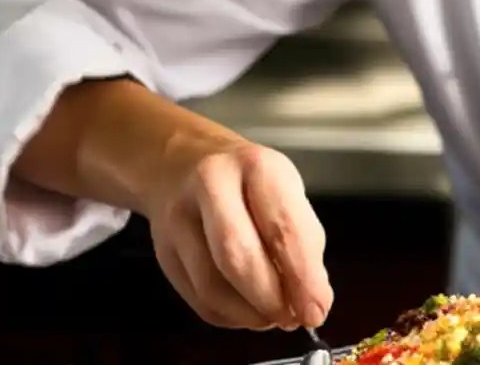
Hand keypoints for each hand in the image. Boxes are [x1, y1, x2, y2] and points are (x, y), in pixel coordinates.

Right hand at [143, 140, 333, 330]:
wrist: (182, 161)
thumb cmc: (249, 182)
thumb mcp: (286, 192)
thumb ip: (303, 242)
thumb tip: (314, 299)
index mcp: (257, 167)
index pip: (282, 228)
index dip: (302, 277)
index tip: (317, 310)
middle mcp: (211, 187)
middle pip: (237, 256)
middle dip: (271, 299)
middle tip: (294, 319)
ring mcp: (178, 219)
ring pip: (211, 285)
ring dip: (249, 314)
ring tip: (274, 317)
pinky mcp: (162, 251)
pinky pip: (196, 297)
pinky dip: (228, 315)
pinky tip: (248, 311)